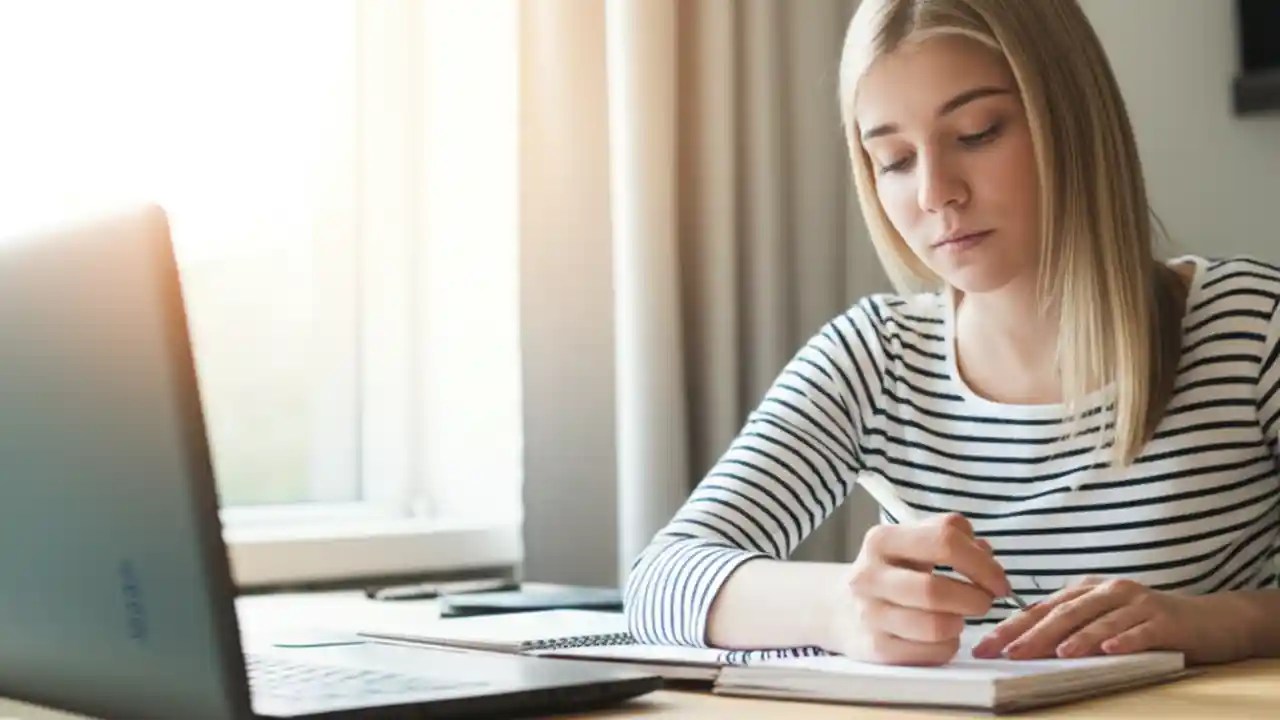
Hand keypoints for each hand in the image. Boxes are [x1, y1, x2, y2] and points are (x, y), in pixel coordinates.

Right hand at [821, 513, 1008, 664]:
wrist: (840, 607)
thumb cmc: (893, 571)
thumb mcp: (913, 541)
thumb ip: (952, 537)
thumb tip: (987, 557)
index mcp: (883, 539)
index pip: (944, 541)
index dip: (982, 563)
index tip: (999, 580)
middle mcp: (870, 575)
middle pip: (936, 590)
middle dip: (975, 599)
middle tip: (984, 601)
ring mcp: (869, 614)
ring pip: (935, 627)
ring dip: (960, 623)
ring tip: (958, 617)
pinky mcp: (874, 648)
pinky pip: (930, 653)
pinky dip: (949, 646)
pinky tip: (942, 637)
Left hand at [970, 576, 1243, 663]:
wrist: (1209, 619)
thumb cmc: (1145, 623)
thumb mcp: (1102, 620)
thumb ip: (1068, 626)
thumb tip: (1021, 643)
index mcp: (1085, 592)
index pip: (1041, 609)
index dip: (1011, 627)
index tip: (984, 645)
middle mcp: (1107, 591)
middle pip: (1063, 613)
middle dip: (1030, 633)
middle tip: (1004, 651)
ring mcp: (1136, 603)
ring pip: (1098, 620)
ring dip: (1074, 637)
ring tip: (1052, 652)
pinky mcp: (1164, 619)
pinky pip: (1140, 630)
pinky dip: (1123, 639)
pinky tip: (1109, 649)